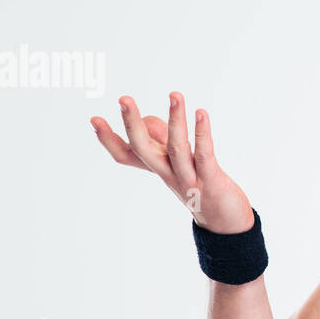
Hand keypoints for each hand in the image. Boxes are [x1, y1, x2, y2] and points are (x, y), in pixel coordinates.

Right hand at [90, 93, 255, 233]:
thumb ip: (161, 140)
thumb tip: (146, 118)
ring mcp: (189, 179)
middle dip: (132, 124)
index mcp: (158, 168)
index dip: (109, 140)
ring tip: (175, 94)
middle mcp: (168, 174)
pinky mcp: (211, 182)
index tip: (94, 119)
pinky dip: (202, 134)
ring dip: (175, 120)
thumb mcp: (177, 161)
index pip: (126, 155)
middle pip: (143, 150)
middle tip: (123, 99)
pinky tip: (201, 113)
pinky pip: (204, 155)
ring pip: (177, 149)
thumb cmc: (201, 185)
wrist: (226, 224)